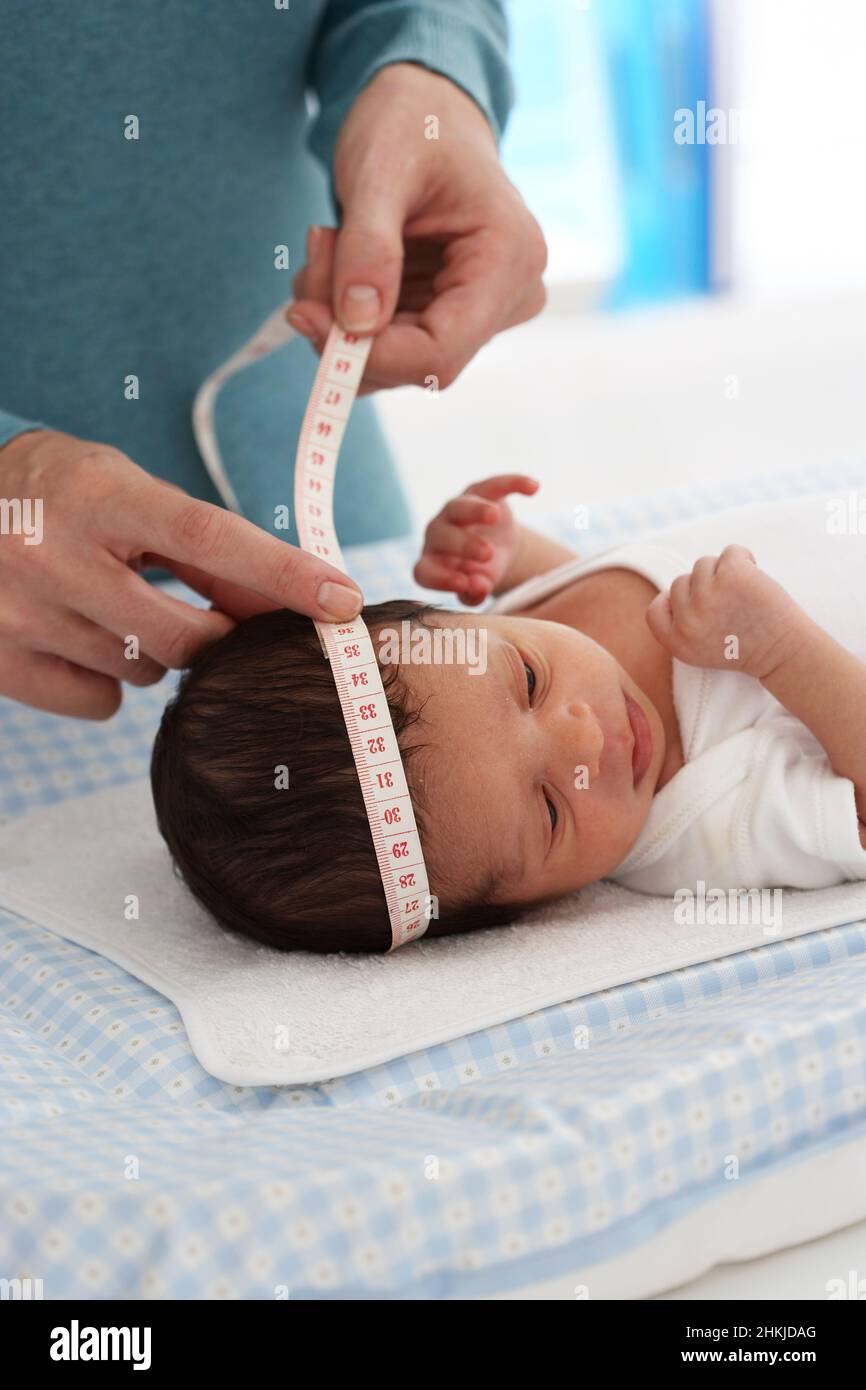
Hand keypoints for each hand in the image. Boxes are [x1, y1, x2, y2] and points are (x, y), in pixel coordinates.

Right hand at [0, 429, 363, 718]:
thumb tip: (282, 607)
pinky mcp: (0, 659)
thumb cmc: (62, 494)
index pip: (209, 538)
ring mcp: (20, 613)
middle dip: (216, 634)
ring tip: (113, 606)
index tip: (342, 600)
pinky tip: (79, 637)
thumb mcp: (130, 493)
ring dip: (153, 651)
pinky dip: (107, 682)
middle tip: (207, 615)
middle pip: (186, 634)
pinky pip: (100, 703)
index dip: (283, 573)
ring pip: (144, 672)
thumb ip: (202, 549)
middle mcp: (54, 555)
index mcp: (97, 497)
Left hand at [287, 62, 546, 393]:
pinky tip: (339, 259)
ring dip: (339, 318)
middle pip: (416, 362)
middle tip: (310, 262)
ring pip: (395, 358)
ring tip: (324, 247)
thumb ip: (368, 246)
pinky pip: (389, 342)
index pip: (440, 352)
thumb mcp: (380, 169)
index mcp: (510, 259)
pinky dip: (348, 314)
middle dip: (345, 328)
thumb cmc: (412, 124)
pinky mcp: (451, 315)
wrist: (426, 112)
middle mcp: (509, 297)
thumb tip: (356, 324)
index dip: (369, 353)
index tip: (306, 317)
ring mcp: (482, 312)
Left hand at [413, 474, 538, 604]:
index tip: (463, 583)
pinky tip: (533, 487)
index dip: (440, 578)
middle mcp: (437, 534)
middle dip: (464, 544)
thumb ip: (476, 591)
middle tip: (487, 553)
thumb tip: (478, 587)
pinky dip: (513, 483)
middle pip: (441, 535)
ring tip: (495, 516)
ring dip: (475, 510)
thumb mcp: (481, 584)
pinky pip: (493, 484)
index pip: (425, 571)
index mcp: (433, 562)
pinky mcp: (479, 491)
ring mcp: (455, 510)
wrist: (495, 547)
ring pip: (458, 507)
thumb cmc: (482, 572)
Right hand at [645, 544, 807, 678]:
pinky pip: (730, 551)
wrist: (784, 653)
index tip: (694, 605)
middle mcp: (688, 621)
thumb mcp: (699, 649)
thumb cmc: (746, 647)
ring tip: (743, 594)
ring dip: (724, 572)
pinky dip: (744, 559)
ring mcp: (707, 596)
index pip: (655, 609)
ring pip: (703, 564)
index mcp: (677, 642)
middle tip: (731, 606)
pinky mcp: (731, 576)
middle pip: (681, 581)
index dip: (672, 602)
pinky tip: (754, 579)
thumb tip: (678, 586)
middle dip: (705, 587)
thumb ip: (682, 624)